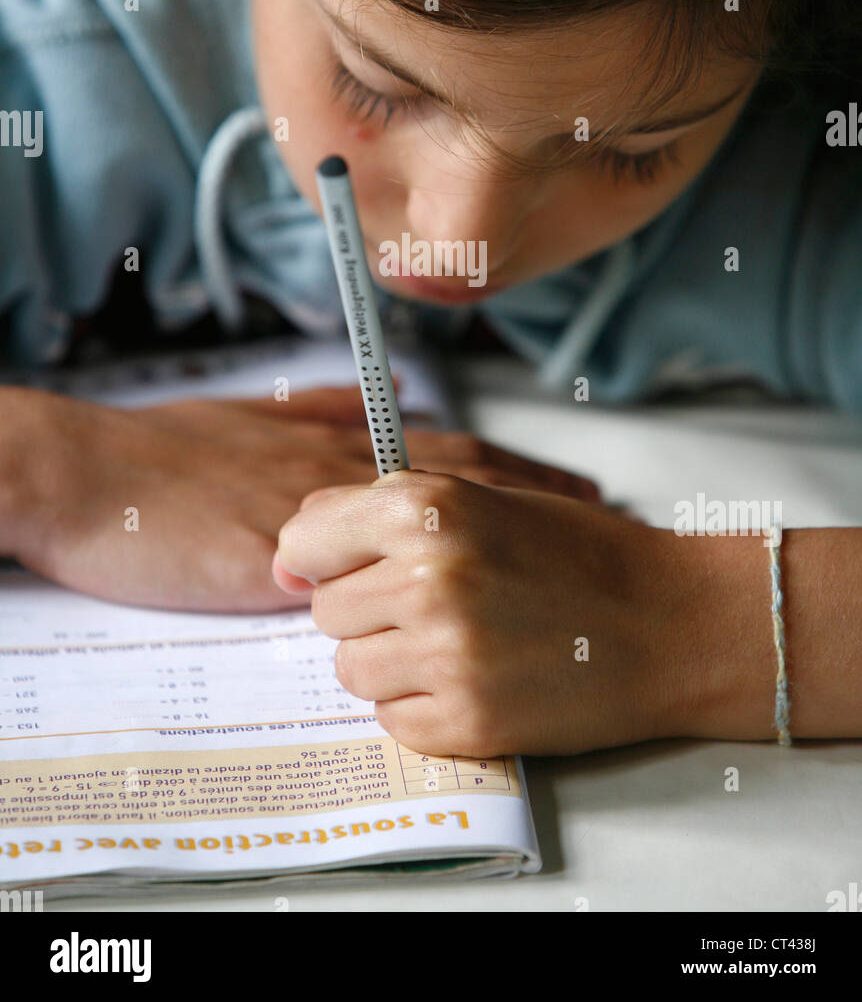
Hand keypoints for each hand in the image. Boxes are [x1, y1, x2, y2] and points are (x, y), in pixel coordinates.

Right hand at [0, 385, 599, 612]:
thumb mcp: (254, 416)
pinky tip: (455, 629)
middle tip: (603, 529)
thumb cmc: (167, 451)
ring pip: (425, 538)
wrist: (90, 475)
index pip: (454, 458)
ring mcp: (320, 525)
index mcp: (341, 444)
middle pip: (464, 494)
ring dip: (494, 556)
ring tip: (562, 577)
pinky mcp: (275, 571)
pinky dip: (416, 609)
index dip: (522, 475)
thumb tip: (375, 401)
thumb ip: (319, 412)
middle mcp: (346, 479)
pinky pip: (364, 594)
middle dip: (539, 512)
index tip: (577, 492)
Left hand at [275, 470, 689, 756]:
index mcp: (425, 506)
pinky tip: (475, 677)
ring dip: (391, 661)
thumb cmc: (577, 552)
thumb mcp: (480, 495)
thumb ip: (379, 511)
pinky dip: (422, 706)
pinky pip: (392, 719)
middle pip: (326, 611)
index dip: (325, 554)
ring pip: (351, 670)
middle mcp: (426, 576)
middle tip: (433, 602)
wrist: (668, 620)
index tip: (349, 564)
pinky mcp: (466, 721)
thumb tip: (286, 558)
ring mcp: (445, 654)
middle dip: (366, 609)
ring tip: (457, 640)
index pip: (303, 539)